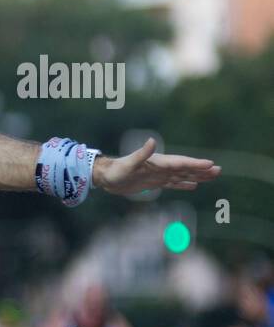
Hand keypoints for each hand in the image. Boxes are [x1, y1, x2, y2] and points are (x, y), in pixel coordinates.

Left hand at [96, 138, 219, 195]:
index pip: (181, 163)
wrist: (106, 177)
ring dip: (197, 176)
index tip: (210, 164)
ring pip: (182, 176)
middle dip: (202, 169)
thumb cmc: (116, 171)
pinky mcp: (154, 183)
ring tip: (212, 176)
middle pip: (185, 168)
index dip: (195, 163)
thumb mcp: (128, 164)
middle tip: (219, 170)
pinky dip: (183, 184)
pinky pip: (173, 184)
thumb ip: (142, 153)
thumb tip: (152, 141)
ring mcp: (159, 175)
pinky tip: (194, 185)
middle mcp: (161, 168)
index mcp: (158, 162)